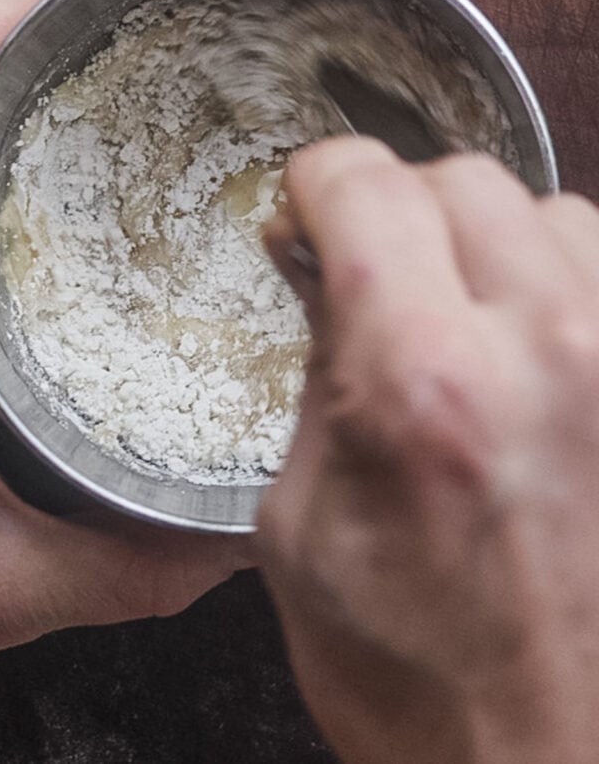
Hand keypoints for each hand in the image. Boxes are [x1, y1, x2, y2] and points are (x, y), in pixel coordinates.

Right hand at [258, 137, 598, 763]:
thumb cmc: (423, 681)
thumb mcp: (301, 528)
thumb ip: (317, 376)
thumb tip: (326, 278)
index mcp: (423, 388)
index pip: (368, 189)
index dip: (319, 181)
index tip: (308, 207)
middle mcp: (548, 354)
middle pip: (465, 178)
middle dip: (398, 208)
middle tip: (371, 268)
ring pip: (553, 212)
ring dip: (487, 244)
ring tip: (458, 316)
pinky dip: (557, 285)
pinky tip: (526, 347)